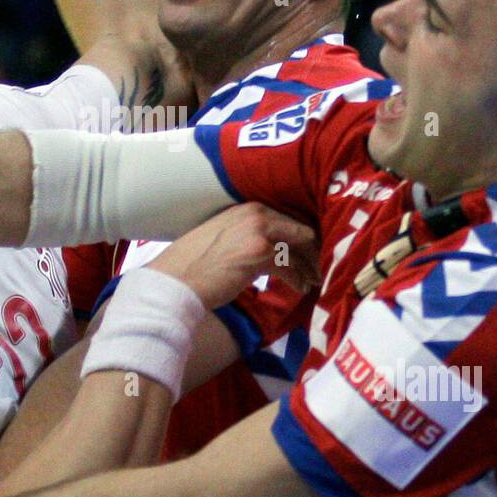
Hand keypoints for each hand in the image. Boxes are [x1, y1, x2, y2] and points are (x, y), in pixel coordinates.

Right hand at [148, 203, 318, 309]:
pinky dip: (297, 280)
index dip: (301, 237)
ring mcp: (259, 233)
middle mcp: (256, 214)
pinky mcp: (261, 255)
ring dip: (309, 267)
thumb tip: (271, 247)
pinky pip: (290, 268)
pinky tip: (300, 288)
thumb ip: (247, 235)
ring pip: (298, 249)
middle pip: (298, 231)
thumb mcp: (223, 237)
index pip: (286, 219)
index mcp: (247, 208)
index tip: (310, 252)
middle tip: (319, 266)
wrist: (177, 280)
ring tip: (313, 280)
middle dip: (311, 251)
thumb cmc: (194, 264)